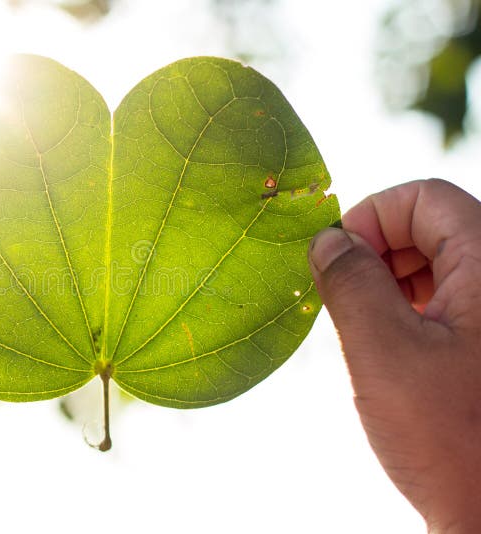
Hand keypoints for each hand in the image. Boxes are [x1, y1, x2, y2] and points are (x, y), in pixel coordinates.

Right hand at [309, 179, 480, 533]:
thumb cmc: (453, 442)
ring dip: (391, 285)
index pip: (425, 198)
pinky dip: (410, 312)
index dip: (370, 217)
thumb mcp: (384, 352)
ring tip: (369, 333)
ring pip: (439, 264)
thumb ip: (351, 281)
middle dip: (378, 253)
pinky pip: (450, 301)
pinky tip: (394, 353)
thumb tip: (328, 240)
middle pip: (434, 226)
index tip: (336, 262)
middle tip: (346, 300)